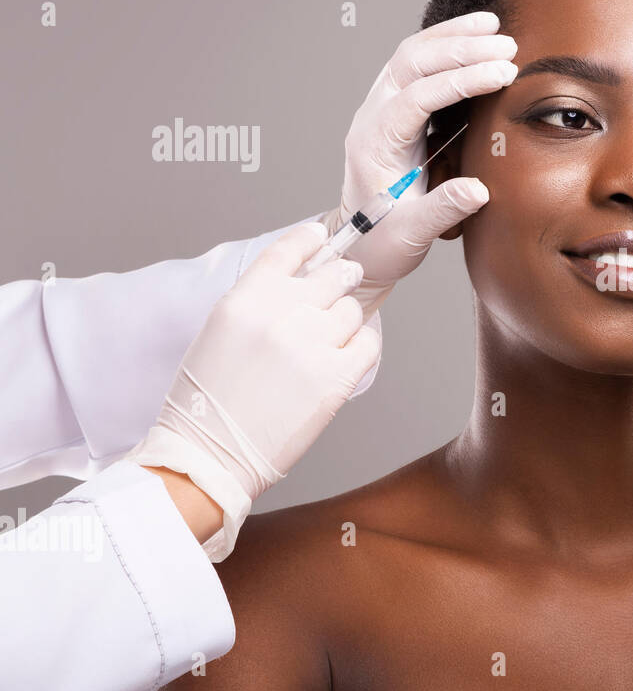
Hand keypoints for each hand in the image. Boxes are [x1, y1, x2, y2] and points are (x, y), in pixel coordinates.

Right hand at [124, 223, 380, 559]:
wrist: (208, 454)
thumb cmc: (206, 402)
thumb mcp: (221, 333)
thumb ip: (259, 303)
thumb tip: (301, 285)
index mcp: (245, 299)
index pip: (289, 250)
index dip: (311, 239)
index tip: (323, 236)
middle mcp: (281, 314)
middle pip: (334, 275)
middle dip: (342, 279)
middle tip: (346, 283)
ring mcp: (312, 344)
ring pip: (353, 310)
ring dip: (347, 321)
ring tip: (329, 341)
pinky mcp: (336, 377)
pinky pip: (367, 344)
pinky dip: (362, 347)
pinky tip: (346, 357)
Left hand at [326, 10, 517, 316]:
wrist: (358, 244)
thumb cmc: (381, 242)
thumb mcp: (411, 233)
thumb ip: (443, 209)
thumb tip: (478, 189)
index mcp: (374, 143)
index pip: (418, 95)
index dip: (462, 80)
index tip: (503, 73)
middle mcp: (373, 116)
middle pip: (411, 62)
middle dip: (460, 48)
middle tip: (507, 45)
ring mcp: (382, 108)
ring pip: (412, 54)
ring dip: (452, 36)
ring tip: (493, 25)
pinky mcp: (397, 109)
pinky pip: (418, 66)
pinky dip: (447, 47)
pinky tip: (476, 39)